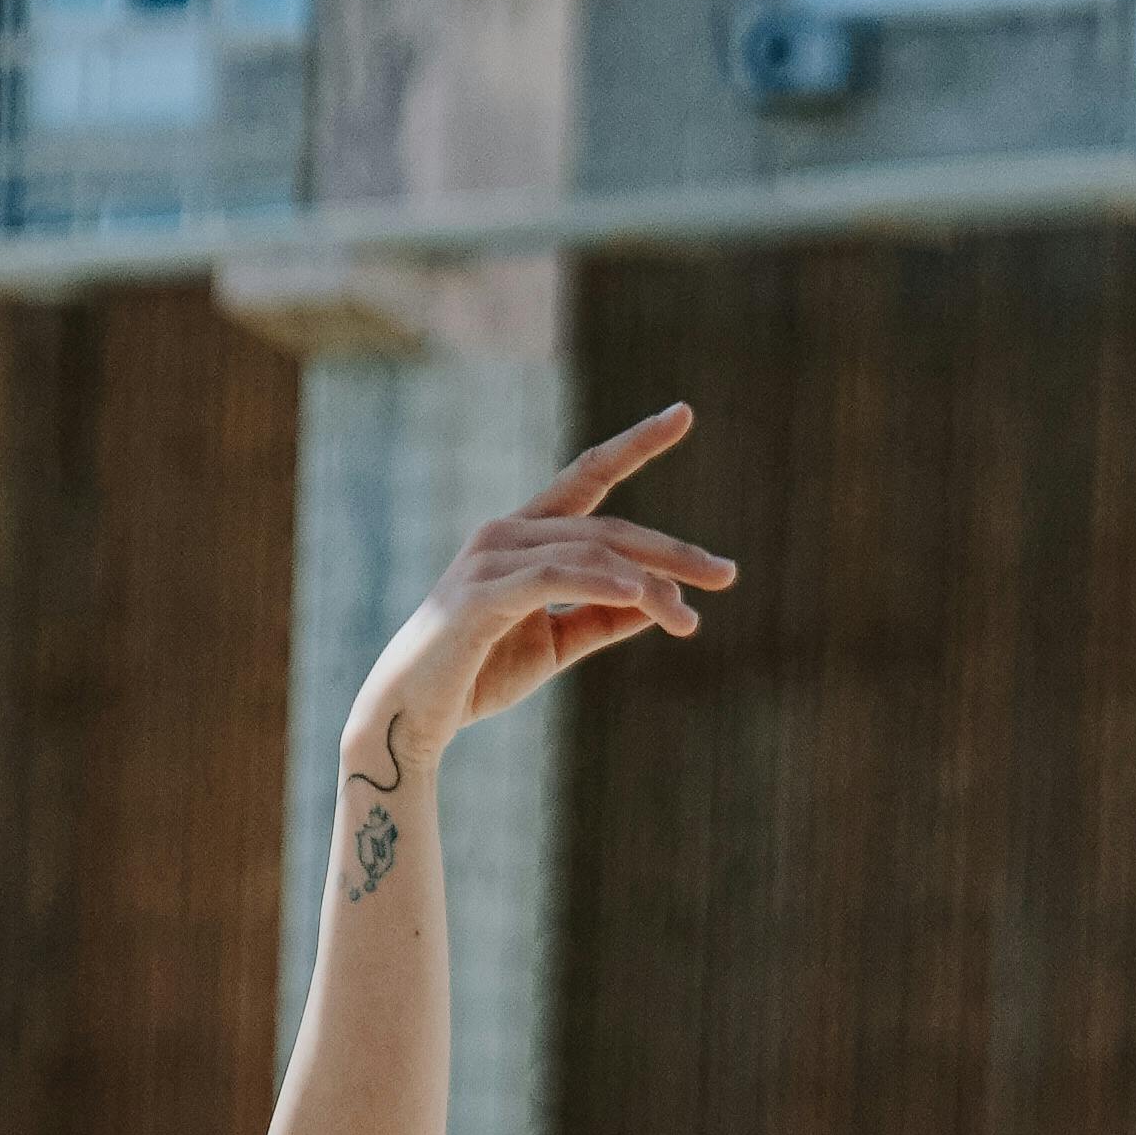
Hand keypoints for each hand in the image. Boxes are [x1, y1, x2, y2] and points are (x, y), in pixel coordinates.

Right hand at [345, 404, 729, 775]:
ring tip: (691, 617)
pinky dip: (602, 582)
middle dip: (672, 551)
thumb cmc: (474, 678)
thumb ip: (602, 616)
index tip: (684, 414)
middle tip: (726, 575)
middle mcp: (506, 532)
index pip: (588, 475)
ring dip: (649, 584)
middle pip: (608, 527)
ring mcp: (490, 558)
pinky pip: (555, 578)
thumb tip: (660, 599)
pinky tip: (642, 595)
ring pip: (591, 554)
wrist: (409, 720)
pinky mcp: (481, 594)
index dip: (635, 444)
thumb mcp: (554, 643)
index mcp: (523, 535)